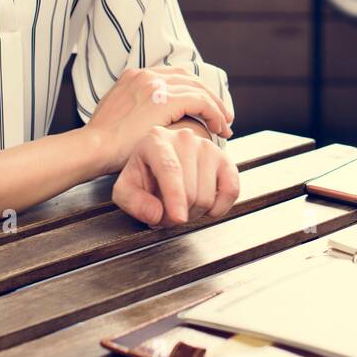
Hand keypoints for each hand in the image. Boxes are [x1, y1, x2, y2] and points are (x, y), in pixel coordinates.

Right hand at [85, 66, 232, 174]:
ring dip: (215, 107)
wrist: (93, 148)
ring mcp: (155, 85)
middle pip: (189, 78)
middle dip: (208, 96)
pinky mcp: (165, 99)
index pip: (174, 76)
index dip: (193, 90)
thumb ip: (137, 110)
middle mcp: (146, 74)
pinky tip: (219, 128)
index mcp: (134, 75)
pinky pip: (200, 102)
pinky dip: (213, 114)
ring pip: (198, 89)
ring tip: (224, 124)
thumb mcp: (120, 116)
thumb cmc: (104, 143)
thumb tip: (150, 117)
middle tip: (222, 115)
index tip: (203, 107)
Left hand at [112, 125, 240, 227]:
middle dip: (179, 214)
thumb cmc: (144, 175)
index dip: (175, 197)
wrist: (163, 161)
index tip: (178, 219)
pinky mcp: (225, 158)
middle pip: (190, 190)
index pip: (170, 169)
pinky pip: (231, 189)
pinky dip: (220, 207)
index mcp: (156, 140)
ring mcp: (207, 146)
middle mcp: (184, 138)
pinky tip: (206, 208)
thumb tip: (155, 214)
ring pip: (208, 195)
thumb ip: (134, 202)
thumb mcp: (125, 189)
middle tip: (166, 216)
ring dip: (195, 213)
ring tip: (181, 208)